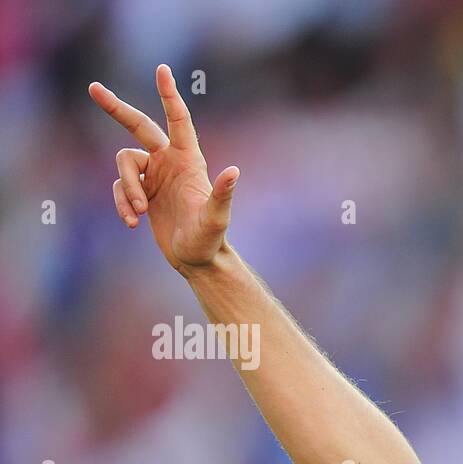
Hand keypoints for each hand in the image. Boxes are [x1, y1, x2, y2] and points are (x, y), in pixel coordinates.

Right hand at [89, 64, 238, 273]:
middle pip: (138, 126)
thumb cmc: (210, 239)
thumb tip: (234, 172)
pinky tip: (133, 222)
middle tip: (93, 88)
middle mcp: (169, 162)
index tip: (161, 70)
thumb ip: (222, 195)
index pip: (178, 120)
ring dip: (127, 189)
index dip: (169, 95)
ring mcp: (154, 176)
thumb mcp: (216, 218)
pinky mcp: (142, 191)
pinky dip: (122, 203)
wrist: (197, 259)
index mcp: (188, 160)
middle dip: (116, 108)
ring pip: (123, 164)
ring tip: (140, 213)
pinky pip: (120, 187)